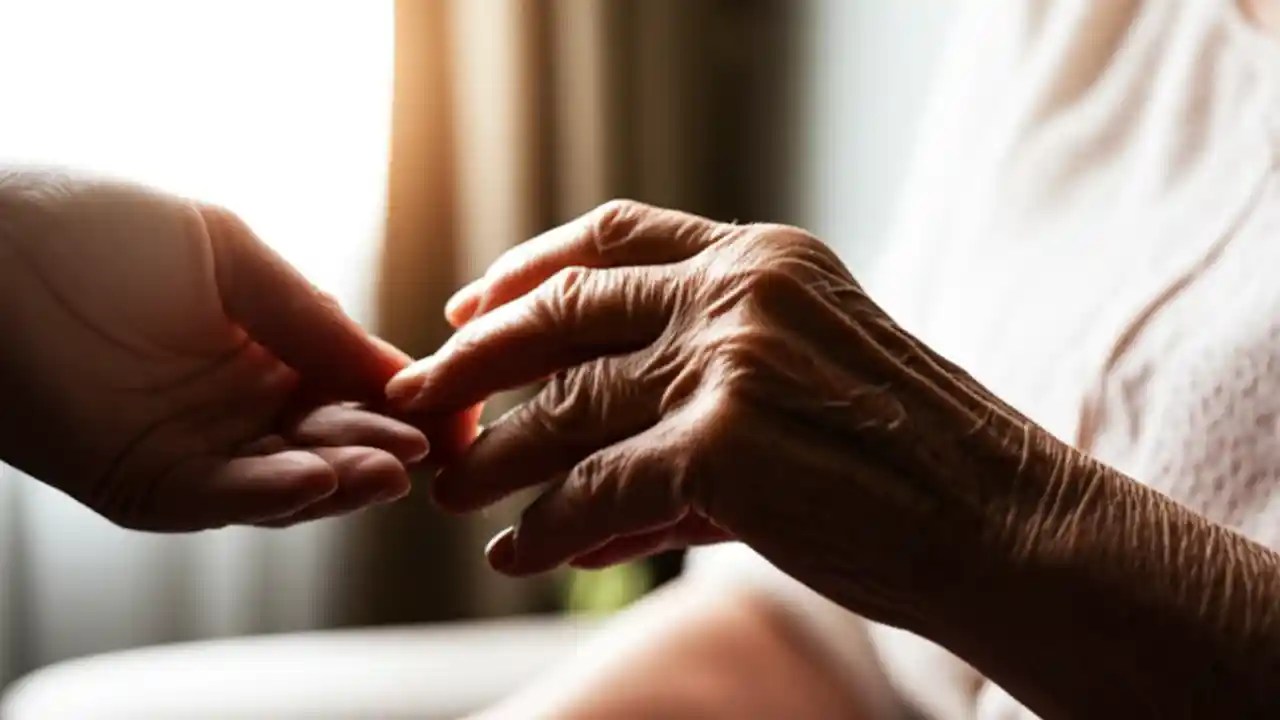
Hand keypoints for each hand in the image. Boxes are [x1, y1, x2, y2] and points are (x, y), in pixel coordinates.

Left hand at [0, 169, 476, 530]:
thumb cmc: (96, 224)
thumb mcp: (229, 253)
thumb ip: (308, 315)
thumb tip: (397, 368)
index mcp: (268, 350)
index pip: (355, 388)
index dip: (411, 400)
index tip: (468, 408)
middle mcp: (241, 409)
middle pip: (335, 443)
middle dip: (390, 446)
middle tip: (442, 447)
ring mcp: (197, 451)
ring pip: (288, 483)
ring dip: (346, 479)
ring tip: (396, 466)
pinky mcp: (146, 485)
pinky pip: (219, 499)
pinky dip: (272, 493)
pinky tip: (320, 476)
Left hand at [387, 200, 1029, 627]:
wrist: (1008, 527)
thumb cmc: (914, 463)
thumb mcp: (808, 390)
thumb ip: (699, 408)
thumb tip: (588, 478)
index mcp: (766, 259)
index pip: (617, 237)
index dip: (528, 267)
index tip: (470, 304)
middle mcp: (742, 292)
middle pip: (566, 310)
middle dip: (477, 358)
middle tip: (420, 399)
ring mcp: (729, 363)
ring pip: (566, 405)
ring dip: (496, 453)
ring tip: (451, 490)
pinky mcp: (720, 447)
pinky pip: (597, 489)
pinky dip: (549, 527)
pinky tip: (520, 553)